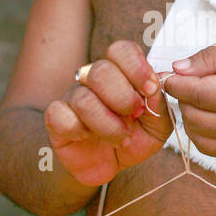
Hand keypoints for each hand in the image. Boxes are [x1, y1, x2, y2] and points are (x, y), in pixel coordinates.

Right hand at [43, 40, 172, 186]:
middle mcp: (93, 79)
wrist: (109, 166)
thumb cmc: (133, 139)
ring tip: (121, 137)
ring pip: (84, 99)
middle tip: (134, 116)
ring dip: (109, 125)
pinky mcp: (55, 117)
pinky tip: (87, 137)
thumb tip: (154, 89)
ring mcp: (72, 97)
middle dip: (124, 98)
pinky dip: (78, 130)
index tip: (150, 90)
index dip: (137, 67)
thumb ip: (160, 106)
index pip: (121, 50)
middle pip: (101, 70)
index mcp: (120, 73)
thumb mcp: (157, 127)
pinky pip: (60, 115)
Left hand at [163, 30, 215, 163]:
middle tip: (192, 82)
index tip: (169, 74)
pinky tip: (215, 115)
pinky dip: (205, 133)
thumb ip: (211, 56)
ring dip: (192, 116)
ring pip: (197, 137)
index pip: (197, 93)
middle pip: (193, 116)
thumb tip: (177, 69)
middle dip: (184, 98)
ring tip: (204, 98)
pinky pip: (211, 150)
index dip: (176, 82)